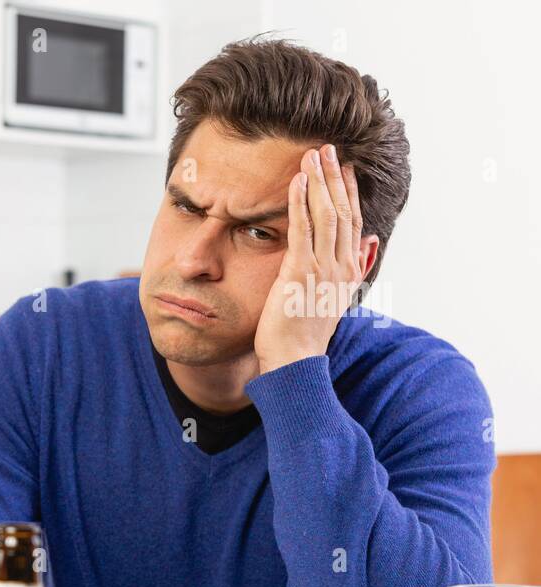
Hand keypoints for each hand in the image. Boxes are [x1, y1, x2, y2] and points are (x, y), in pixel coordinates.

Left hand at [254, 144, 368, 374]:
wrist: (295, 362)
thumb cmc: (306, 333)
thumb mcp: (335, 297)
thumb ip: (354, 268)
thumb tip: (369, 244)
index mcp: (348, 270)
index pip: (352, 222)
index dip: (350, 191)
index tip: (345, 166)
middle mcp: (340, 266)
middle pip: (343, 212)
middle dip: (336, 177)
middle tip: (329, 148)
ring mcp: (322, 269)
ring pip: (327, 215)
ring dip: (321, 181)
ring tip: (314, 155)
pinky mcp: (300, 273)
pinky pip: (302, 230)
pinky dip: (301, 202)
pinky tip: (298, 181)